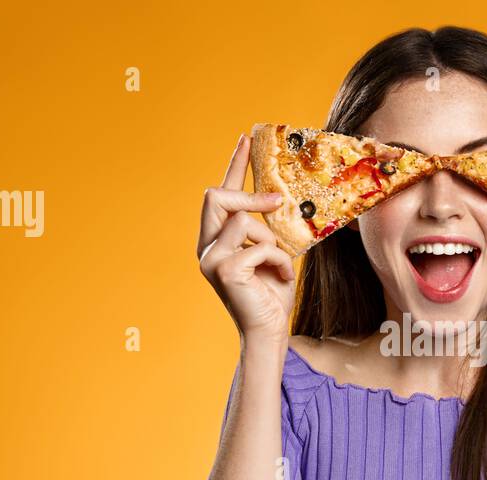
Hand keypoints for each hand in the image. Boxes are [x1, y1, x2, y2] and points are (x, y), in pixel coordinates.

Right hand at [197, 134, 295, 343]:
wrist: (270, 332)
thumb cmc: (272, 296)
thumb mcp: (272, 254)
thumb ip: (266, 229)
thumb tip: (280, 198)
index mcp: (215, 241)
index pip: (220, 195)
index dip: (234, 165)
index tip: (245, 139)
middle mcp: (206, 248)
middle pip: (218, 196)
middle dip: (251, 196)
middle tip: (278, 203)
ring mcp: (211, 259)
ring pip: (245, 222)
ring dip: (271, 241)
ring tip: (278, 265)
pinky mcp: (224, 271)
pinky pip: (260, 247)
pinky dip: (278, 261)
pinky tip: (278, 278)